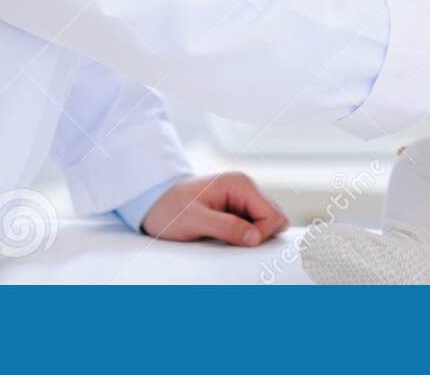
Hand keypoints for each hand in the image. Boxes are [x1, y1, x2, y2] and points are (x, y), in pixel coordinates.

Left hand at [139, 172, 289, 245]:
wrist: (154, 204)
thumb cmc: (170, 210)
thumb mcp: (194, 220)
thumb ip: (226, 227)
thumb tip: (256, 238)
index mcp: (240, 184)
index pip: (272, 214)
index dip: (262, 234)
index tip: (240, 245)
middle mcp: (246, 188)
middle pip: (275, 219)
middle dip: (260, 236)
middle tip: (233, 245)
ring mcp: (243, 199)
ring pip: (267, 224)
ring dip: (253, 237)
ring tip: (227, 242)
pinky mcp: (238, 210)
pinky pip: (255, 227)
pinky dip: (246, 237)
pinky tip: (228, 240)